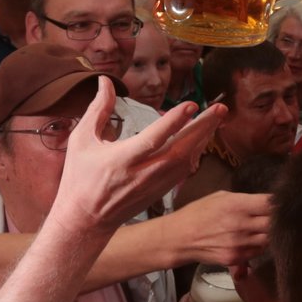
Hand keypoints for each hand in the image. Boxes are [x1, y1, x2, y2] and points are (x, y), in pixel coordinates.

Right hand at [51, 81, 225, 229]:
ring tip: (217, 117)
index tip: (192, 105)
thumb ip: (98, 109)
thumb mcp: (81, 140)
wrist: (86, 220)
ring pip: (188, 160)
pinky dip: (196, 152)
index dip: (174, 121)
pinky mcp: (162, 191)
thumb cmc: (80, 178)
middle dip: (203, 127)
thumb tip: (106, 80)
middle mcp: (143, 173)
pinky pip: (185, 169)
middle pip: (181, 149)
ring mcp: (155, 184)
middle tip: (221, 108)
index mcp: (123, 159)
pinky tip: (203, 137)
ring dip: (203, 138)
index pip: (154, 138)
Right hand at [162, 190, 272, 266]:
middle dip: (277, 219)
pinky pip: (258, 251)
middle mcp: (241, 225)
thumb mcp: (221, 197)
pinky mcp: (237, 258)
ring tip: (265, 228)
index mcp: (237, 205)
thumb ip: (244, 200)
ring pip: (269, 239)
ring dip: (270, 233)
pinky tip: (254, 239)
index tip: (280, 202)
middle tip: (278, 217)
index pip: (270, 203)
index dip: (279, 203)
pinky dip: (260, 245)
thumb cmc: (199, 212)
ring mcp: (240, 244)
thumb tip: (265, 203)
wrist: (179, 238)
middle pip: (274, 223)